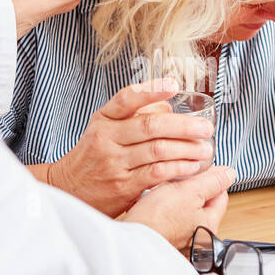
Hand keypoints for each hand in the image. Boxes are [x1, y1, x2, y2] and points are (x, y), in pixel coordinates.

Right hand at [48, 79, 216, 216]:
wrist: (69, 190)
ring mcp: (114, 163)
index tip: (174, 85)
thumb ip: (134, 117)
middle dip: (184, 126)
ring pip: (158, 150)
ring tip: (205, 149)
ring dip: (187, 149)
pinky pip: (157, 173)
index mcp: (104, 120)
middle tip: (205, 128)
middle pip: (151, 126)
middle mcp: (107, 138)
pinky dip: (178, 169)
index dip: (151, 90)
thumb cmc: (94, 157)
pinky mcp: (123, 186)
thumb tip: (168, 107)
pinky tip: (192, 166)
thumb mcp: (105, 130)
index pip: (126, 99)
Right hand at [123, 165, 235, 250]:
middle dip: (189, 188)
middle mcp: (198, 237)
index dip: (211, 178)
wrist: (129, 242)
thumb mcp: (189, 192)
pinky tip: (152, 205)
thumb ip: (211, 182)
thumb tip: (229, 174)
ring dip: (173, 197)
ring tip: (161, 193)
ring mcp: (181, 240)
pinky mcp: (164, 239)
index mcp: (210, 225)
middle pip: (201, 202)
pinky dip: (162, 209)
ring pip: (183, 208)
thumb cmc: (157, 221)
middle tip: (176, 181)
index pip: (221, 194)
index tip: (199, 169)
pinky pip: (168, 217)